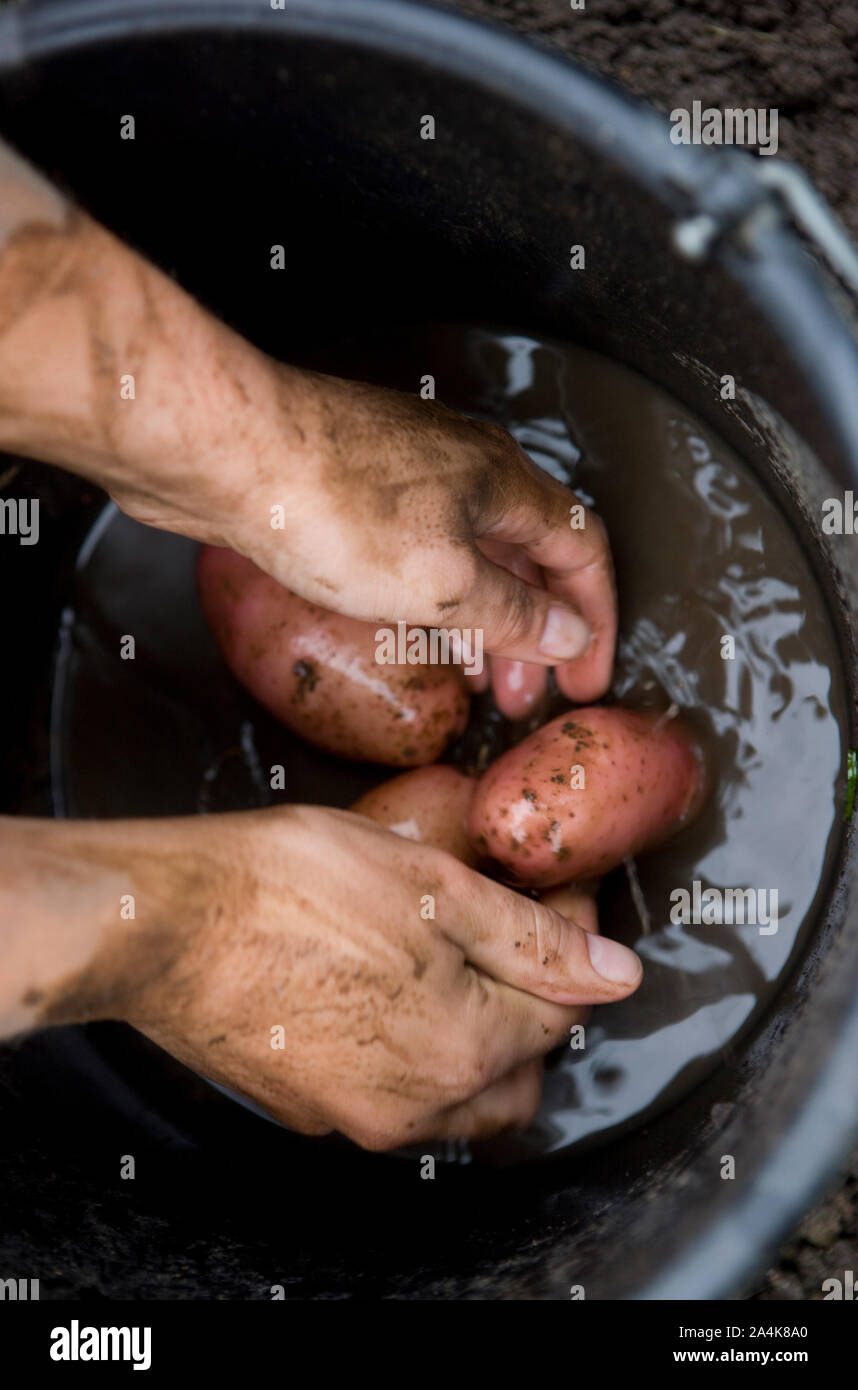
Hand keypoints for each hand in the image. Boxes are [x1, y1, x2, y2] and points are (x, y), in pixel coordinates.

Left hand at [0, 151, 615, 710]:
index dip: (595, 619)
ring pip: (474, 550)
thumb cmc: (329, 505)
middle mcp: (465, 465)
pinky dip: (438, 595)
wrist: (225, 450)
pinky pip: (424, 545)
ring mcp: (409, 469)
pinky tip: (418, 631)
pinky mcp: (358, 482)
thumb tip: (567, 635)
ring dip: (487, 618)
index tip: (587, 678)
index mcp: (502, 480)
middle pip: (529, 553)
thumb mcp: (443, 587)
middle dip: (540, 631)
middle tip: (531, 694)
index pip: (583, 549)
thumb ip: (513, 615)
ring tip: (481, 679)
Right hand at [0, 810, 640, 1147]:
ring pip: (456, 1097)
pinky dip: (409, 1054)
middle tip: (507, 937)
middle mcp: (421, 1104)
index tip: (556, 894)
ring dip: (473, 1042)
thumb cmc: (291, 886)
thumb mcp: (431, 886)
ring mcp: (359, 1118)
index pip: (563, 1007)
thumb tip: (616, 972)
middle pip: (519, 1073)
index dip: (572, 942)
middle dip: (533, 1011)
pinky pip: (391, 1098)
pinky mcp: (309, 1112)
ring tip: (442, 962)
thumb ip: (530, 938)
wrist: (165, 923)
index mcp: (466, 1046)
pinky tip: (377, 990)